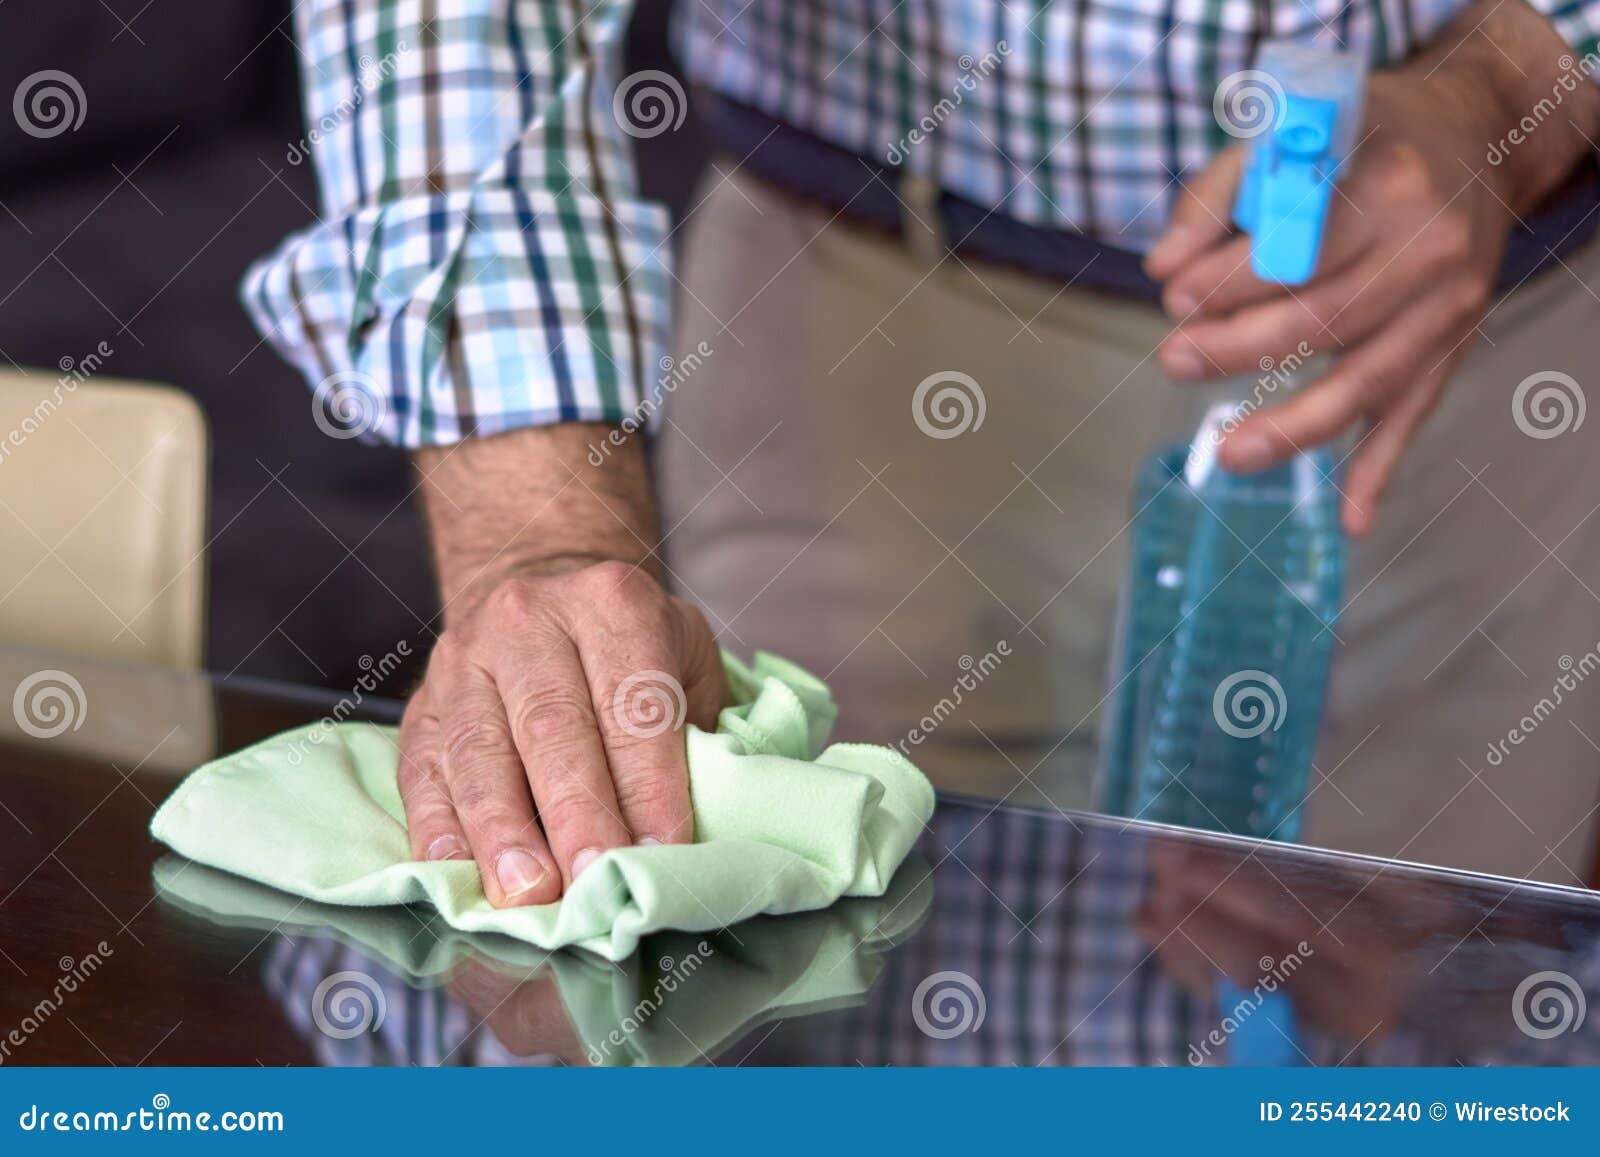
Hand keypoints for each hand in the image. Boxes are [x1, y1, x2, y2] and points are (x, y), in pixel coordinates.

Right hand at [398, 560, 723, 904]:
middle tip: (591, 883)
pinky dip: (438, 826)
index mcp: (612, 603)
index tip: (657, 851)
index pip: (633, 704)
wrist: (541, 590)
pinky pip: (423, 767)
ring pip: (480, 751)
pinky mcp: (420, 702)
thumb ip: (692, 733)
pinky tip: (457, 871)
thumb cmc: (629, 646)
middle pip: (552, 727)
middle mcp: (530, 620)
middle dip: (574, 815)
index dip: (647, 786)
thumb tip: (689, 832)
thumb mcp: (684, 659)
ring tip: (528, 892)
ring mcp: (465, 659)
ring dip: (503, 832)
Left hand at [1145, 0, 1599, 536]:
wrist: (1473, 138)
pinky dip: (1380, 470)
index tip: (1172, 297)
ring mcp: (1448, 306)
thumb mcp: (1292, 134)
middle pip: (1322, 321)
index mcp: (1386, 182)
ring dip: (1291, 428)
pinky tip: (1351, 520)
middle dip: (1235, 348)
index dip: (1227, 280)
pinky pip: (1413, 415)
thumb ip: (1217, 195)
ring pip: (1362, 384)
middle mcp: (1428, 248)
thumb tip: (1162, 267)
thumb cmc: (1362, 139)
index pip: (1296, 246)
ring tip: (1229, 452)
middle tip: (1174, 357)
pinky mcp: (1453, 345)